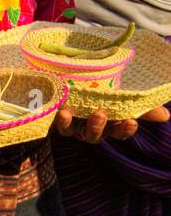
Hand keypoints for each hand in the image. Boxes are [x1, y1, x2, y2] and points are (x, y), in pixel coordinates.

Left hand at [54, 103, 169, 143]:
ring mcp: (71, 124)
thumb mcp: (122, 98)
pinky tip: (60, 111)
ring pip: (72, 131)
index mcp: (109, 124)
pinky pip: (55, 123)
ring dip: (71, 124)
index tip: (131, 121)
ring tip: (69, 113)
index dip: (125, 129)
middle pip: (94, 135)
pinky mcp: (56, 118)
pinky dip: (57, 119)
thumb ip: (143, 106)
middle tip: (100, 114)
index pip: (119, 132)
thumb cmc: (102, 93)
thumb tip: (167, 115)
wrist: (73, 80)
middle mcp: (89, 128)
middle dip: (98, 126)